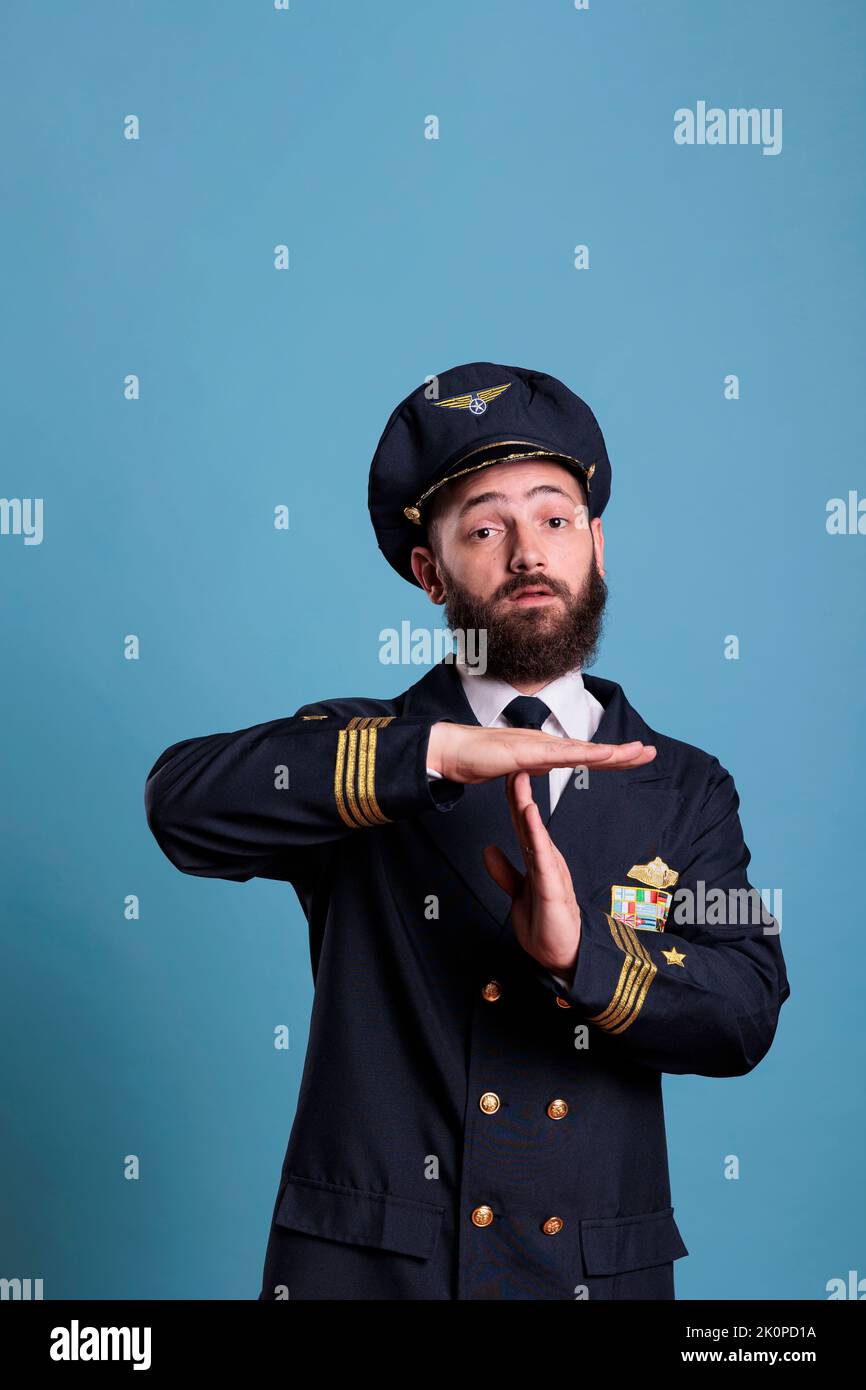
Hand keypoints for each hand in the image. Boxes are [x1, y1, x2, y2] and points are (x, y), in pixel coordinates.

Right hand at [427, 721, 655, 783]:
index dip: (612, 756)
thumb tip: (545, 768)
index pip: (586, 754)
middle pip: (591, 749)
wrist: (452, 751)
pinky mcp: (525, 751)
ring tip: (637, 752)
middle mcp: (546, 744)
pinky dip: (584, 753)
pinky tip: (602, 754)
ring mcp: (536, 745)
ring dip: (611, 751)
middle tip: (652, 751)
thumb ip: (532, 766)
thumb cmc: (477, 758)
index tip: (636, 756)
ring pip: (582, 750)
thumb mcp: (515, 768)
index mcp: (545, 750)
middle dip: (623, 752)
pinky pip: (560, 755)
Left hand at [483, 770, 581, 980]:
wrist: (563, 956)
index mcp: (537, 860)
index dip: (512, 800)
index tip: (505, 775)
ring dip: (526, 806)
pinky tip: (530, 816)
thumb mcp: (518, 894)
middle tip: (512, 764)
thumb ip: (505, 872)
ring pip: (536, 833)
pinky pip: (543, 857)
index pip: (521, 825)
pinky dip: (536, 834)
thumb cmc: (545, 926)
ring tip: (519, 782)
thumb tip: (489, 849)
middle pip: (528, 822)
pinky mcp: (553, 887)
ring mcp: (550, 871)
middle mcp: (545, 860)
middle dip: (518, 793)